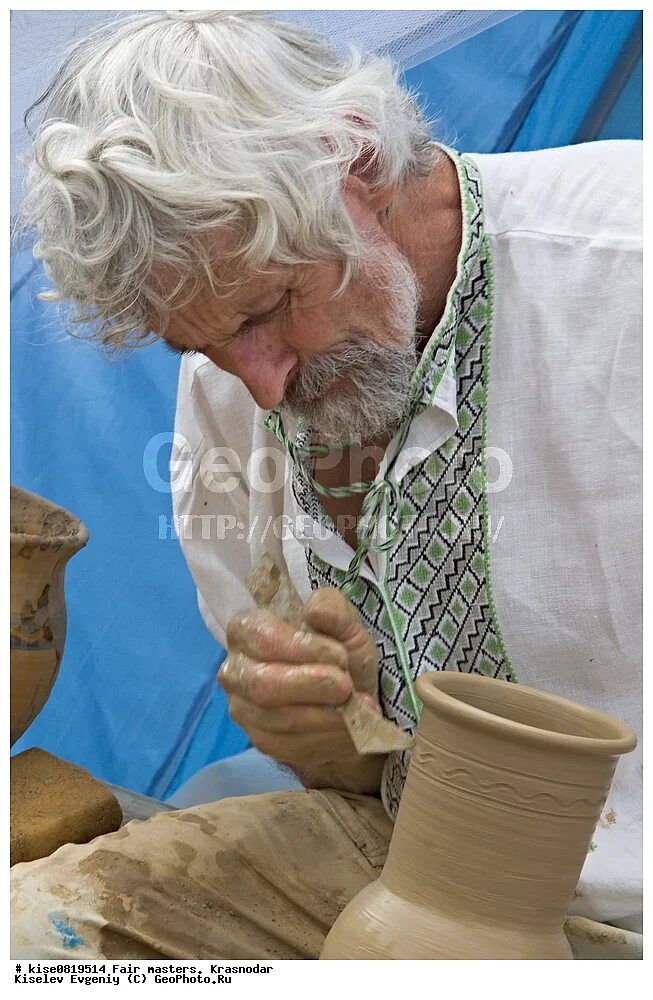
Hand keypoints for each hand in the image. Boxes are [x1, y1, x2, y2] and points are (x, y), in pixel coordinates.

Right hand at [219, 588, 383, 790]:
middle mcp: (234, 670)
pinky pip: (291, 746)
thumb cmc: (340, 654)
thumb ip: (333, 609)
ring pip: (280, 719)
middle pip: (264, 684)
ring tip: (357, 705)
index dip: (305, 648)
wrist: (349, 700)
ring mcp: (243, 709)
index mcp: (246, 629)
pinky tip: (350, 727)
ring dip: (326, 715)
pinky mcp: (261, 741)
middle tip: (347, 686)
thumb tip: (315, 611)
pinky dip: (329, 737)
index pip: (264, 638)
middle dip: (313, 686)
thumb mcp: (345, 623)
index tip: (340, 655)